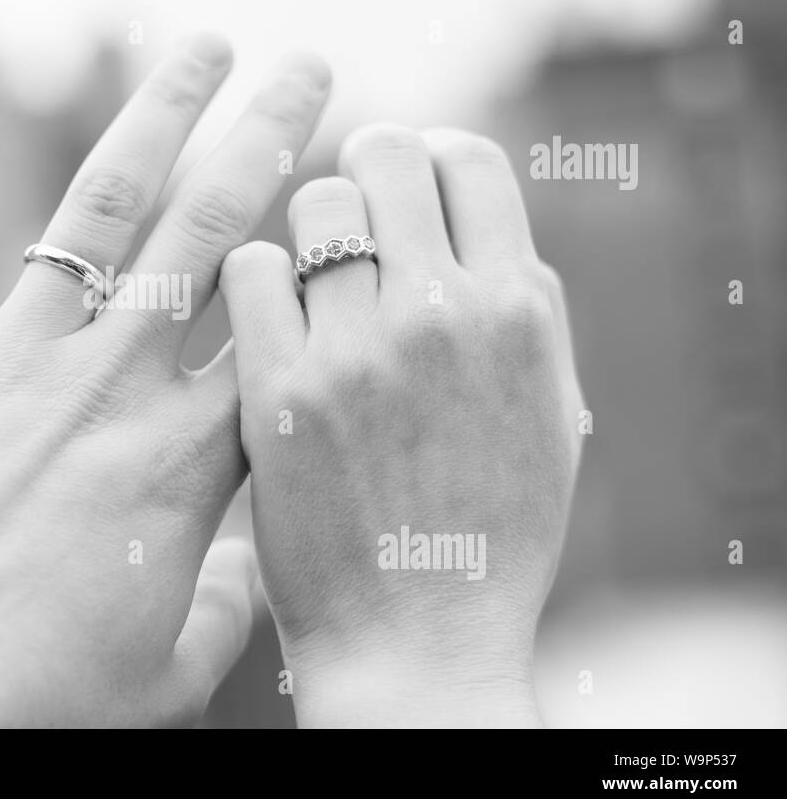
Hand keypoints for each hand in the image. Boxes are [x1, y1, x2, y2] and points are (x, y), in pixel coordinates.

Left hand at [0, 37, 331, 725]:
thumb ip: (225, 614)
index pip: (282, 330)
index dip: (319, 263)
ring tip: (205, 45)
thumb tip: (251, 576)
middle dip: (273, 135)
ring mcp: (15, 352)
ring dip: (160, 110)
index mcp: (188, 461)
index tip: (346, 215)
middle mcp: (113, 382)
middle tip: (313, 68)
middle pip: (215, 230)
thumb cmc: (21, 697)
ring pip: (105, 202)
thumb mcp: (159, 680)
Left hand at [220, 126, 582, 726]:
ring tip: (311, 282)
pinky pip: (250, 271)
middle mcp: (442, 313)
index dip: (433, 157)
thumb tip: (467, 222)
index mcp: (520, 312)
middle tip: (351, 213)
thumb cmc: (490, 533)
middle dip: (365, 173)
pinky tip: (265, 323)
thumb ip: (517, 309)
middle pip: (385, 156)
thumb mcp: (549, 414)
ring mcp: (356, 350)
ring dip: (309, 232)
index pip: (470, 160)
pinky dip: (255, 283)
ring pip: (311, 204)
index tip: (410, 181)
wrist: (419, 642)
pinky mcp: (278, 392)